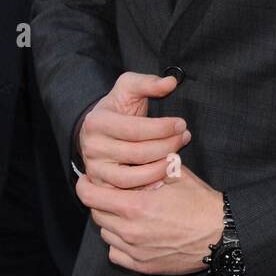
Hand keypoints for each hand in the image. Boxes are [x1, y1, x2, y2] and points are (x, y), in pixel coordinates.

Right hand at [79, 72, 189, 190]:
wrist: (101, 131)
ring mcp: (95, 170)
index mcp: (96, 122)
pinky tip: (165, 175)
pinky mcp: (102, 187)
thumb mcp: (129, 88)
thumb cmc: (119, 108)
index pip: (135, 129)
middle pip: (137, 154)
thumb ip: (148, 82)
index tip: (181, 124)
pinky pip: (127, 193)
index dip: (162, 128)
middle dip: (166, 146)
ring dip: (160, 168)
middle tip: (184, 138)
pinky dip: (148, 186)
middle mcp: (91, 148)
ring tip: (177, 156)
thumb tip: (170, 82)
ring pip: (131, 178)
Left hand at [79, 161, 222, 274]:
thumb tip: (130, 158)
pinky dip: (119, 243)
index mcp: (135, 206)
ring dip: (111, 222)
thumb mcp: (176, 174)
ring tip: (128, 213)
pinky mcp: (142, 265)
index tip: (87, 180)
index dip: (85, 185)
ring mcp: (135, 251)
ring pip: (106, 234)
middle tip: (113, 194)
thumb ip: (148, 167)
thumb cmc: (200, 203)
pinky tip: (134, 233)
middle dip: (101, 202)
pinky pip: (116, 254)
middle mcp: (130, 231)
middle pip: (97, 214)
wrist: (221, 234)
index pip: (90, 196)